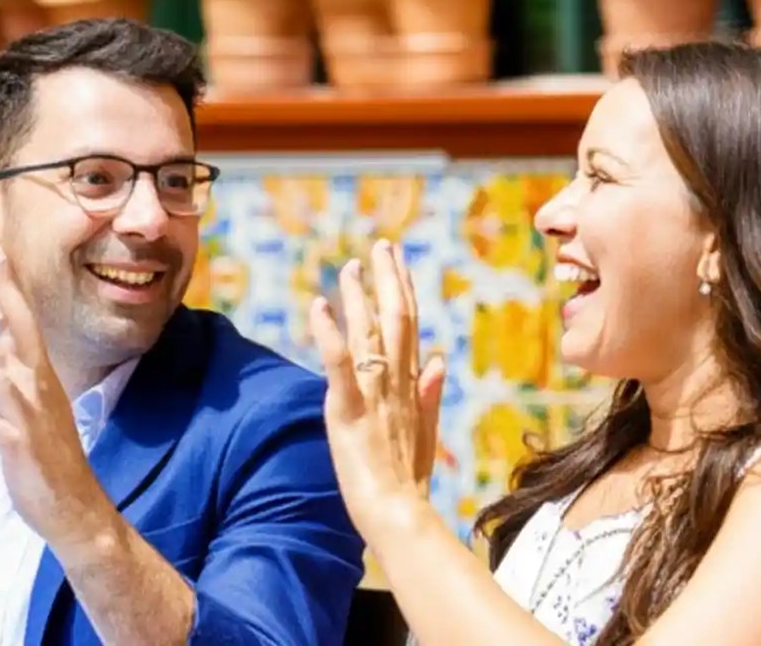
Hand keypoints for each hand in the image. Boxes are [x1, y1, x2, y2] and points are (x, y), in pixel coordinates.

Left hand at [0, 247, 106, 546]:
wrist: (74, 507)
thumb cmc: (50, 459)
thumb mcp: (32, 412)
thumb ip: (3, 383)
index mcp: (43, 378)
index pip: (24, 323)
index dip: (8, 290)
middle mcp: (39, 390)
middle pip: (15, 337)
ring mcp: (31, 418)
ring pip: (1, 375)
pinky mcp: (20, 447)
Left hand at [309, 239, 445, 539]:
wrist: (400, 516)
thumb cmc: (408, 482)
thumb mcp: (424, 434)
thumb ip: (431, 394)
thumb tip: (441, 359)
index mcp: (412, 389)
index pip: (409, 330)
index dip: (403, 292)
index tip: (397, 263)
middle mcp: (396, 385)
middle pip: (395, 322)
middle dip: (387, 280)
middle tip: (380, 245)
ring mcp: (374, 396)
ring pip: (369, 336)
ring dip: (358, 298)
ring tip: (349, 265)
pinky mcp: (348, 411)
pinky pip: (339, 366)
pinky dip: (330, 334)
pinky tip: (319, 307)